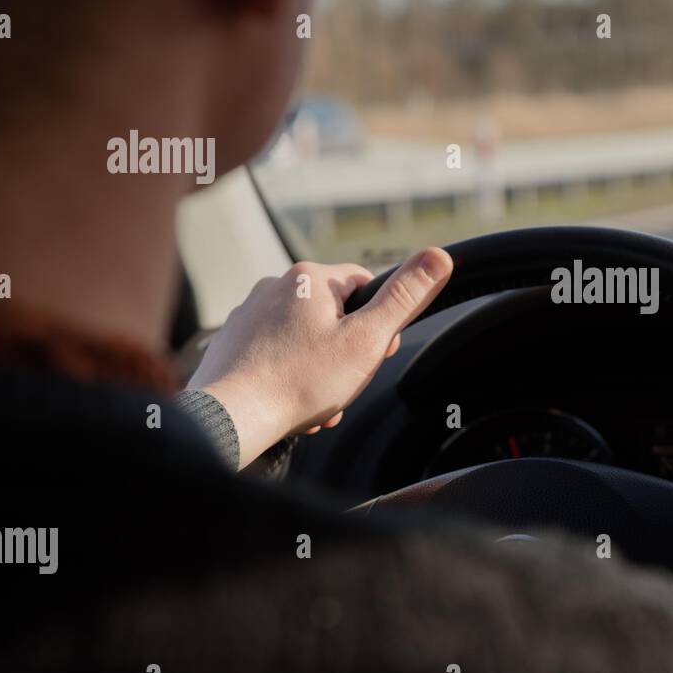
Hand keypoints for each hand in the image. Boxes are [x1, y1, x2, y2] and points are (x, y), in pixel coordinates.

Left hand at [187, 248, 452, 467]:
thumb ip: (404, 297)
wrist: (232, 416)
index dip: (380, 322)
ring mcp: (250, 315)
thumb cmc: (301, 380)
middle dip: (348, 352)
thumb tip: (439, 256)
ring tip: (319, 401)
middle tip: (345, 382)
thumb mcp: (367, 339)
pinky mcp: (234, 343)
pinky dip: (291, 378)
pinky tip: (294, 404)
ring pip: (306, 339)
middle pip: (336, 315)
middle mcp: (275, 287)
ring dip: (321, 370)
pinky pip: (277, 356)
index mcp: (310, 278)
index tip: (377, 351)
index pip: (366, 284)